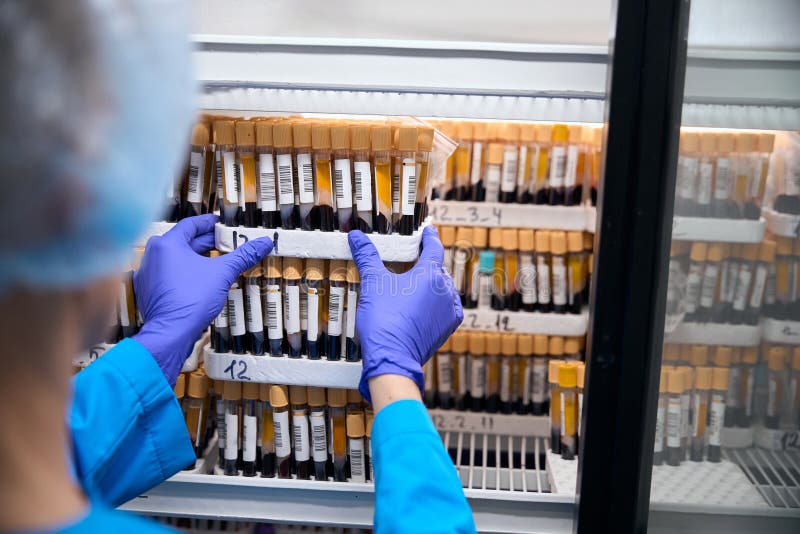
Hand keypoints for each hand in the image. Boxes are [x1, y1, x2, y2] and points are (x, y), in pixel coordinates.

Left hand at [133, 214, 272, 384]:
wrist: (170, 332)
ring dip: (197, 258)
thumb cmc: (191, 300)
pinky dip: (186, 272)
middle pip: (185, 241)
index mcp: (168, 244)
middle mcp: (154, 255)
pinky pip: (170, 273)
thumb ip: (243, 256)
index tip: (222, 225)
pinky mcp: (149, 290)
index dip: (210, 224)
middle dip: (207, 242)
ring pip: (177, 258)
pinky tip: (202, 279)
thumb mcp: (223, 274)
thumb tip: (264, 243)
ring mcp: (149, 273)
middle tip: (227, 243)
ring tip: (218, 261)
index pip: (191, 225)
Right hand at [348, 226, 462, 402]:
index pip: (434, 248)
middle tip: (416, 257)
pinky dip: (437, 302)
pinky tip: (426, 304)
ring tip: (418, 282)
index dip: (430, 237)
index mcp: (430, 275)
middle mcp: (445, 291)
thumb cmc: (383, 320)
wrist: (392, 357)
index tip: (428, 231)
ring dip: (432, 284)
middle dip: (428, 262)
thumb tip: (356, 236)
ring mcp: (449, 311)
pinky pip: (446, 308)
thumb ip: (366, 256)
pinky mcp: (447, 328)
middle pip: (438, 269)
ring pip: (443, 289)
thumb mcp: (372, 283)